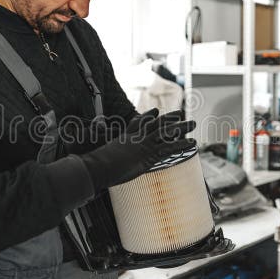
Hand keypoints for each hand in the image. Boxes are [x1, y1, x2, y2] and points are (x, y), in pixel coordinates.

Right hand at [80, 108, 195, 190]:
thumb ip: (98, 151)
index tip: (156, 112)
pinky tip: (192, 143)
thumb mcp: (96, 155)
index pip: (138, 123)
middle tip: (181, 114)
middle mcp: (136, 138)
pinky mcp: (149, 155)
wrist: (98, 166)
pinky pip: (169, 148)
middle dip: (169, 118)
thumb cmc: (93, 164)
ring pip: (166, 132)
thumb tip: (86, 154)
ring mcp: (143, 145)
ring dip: (182, 127)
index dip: (148, 117)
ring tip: (194, 124)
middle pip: (156, 124)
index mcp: (124, 137)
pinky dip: (182, 145)